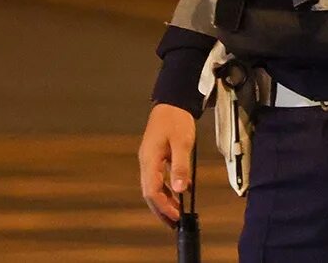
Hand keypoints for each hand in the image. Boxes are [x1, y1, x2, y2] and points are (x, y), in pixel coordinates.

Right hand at [137, 102, 197, 224]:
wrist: (172, 102)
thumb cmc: (177, 121)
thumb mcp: (182, 142)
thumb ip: (180, 166)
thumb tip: (181, 190)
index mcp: (150, 159)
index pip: (151, 190)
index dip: (162, 206)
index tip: (176, 217)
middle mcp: (146, 162)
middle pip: (149, 192)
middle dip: (160, 209)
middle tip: (174, 224)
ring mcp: (149, 160)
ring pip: (152, 187)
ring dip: (163, 202)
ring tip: (176, 214)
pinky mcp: (155, 157)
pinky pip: (157, 179)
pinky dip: (166, 190)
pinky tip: (177, 194)